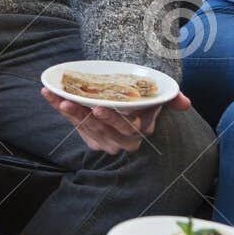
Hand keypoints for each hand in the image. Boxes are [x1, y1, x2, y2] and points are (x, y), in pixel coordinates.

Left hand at [40, 87, 190, 153]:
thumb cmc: (145, 99)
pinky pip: (72, 123)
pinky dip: (59, 108)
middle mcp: (120, 140)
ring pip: (83, 127)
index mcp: (138, 130)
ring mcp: (103, 139)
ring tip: (54, 97)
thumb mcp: (159, 97)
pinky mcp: (88, 136)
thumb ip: (171, 98)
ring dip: (67, 112)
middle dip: (82, 116)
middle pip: (100, 129)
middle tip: (67, 102)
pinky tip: (48, 95)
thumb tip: (185, 103)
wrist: (130, 100)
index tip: (97, 107)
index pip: (125, 128)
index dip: (111, 119)